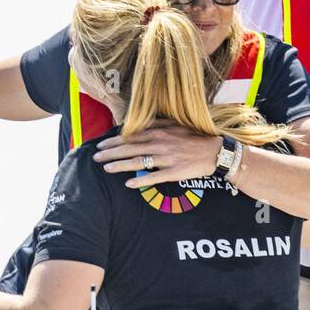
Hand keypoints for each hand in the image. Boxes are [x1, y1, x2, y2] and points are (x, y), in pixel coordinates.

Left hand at [94, 123, 222, 186]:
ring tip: (106, 169)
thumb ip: (156, 124)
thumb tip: (138, 125)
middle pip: (130, 148)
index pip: (131, 136)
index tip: (101, 145)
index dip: (114, 141)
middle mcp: (160, 143)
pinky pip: (153, 177)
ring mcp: (166, 158)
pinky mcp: (173, 172)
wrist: (214, 151)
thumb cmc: (194, 138)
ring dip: (120, 165)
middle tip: (95, 157)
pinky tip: (128, 184)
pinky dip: (140, 181)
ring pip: (138, 162)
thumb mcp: (175, 125)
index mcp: (159, 132)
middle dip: (110, 153)